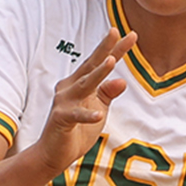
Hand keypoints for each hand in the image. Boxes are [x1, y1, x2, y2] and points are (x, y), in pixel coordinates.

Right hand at [36, 28, 134, 175]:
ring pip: (84, 85)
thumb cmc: (76, 130)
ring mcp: (64, 102)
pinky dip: (87, 115)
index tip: (132, 35)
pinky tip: (98, 115)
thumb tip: (122, 81)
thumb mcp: (98, 109)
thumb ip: (107, 94)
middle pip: (91, 66)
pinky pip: (76, 115)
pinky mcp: (61, 118)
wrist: (53, 154)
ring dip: (97, 73)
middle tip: (116, 31)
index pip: (100, 63)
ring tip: (111, 61)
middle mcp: (70, 87)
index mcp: (80, 83)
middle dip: (105, 49)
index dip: (116, 49)